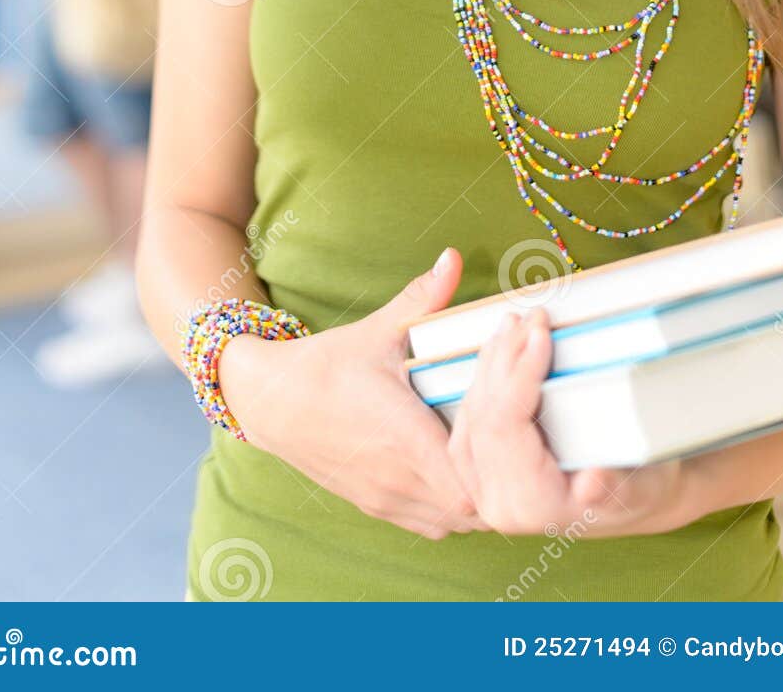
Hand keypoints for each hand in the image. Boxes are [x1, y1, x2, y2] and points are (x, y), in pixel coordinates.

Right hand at [218, 248, 483, 539]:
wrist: (269, 401)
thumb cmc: (325, 365)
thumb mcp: (377, 329)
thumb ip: (422, 298)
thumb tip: (454, 257)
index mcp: (403, 436)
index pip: (468, 484)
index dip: (497, 466)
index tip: (510, 434)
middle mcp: (397, 478)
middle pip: (472, 511)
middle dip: (498, 484)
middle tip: (513, 445)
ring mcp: (385, 498)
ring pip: (453, 524)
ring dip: (477, 501)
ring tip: (490, 460)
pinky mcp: (375, 506)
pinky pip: (430, 525)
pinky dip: (450, 510)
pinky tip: (456, 474)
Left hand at [448, 307, 693, 538]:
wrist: (636, 502)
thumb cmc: (641, 489)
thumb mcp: (639, 488)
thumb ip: (613, 488)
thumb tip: (593, 481)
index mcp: (533, 505)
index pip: (505, 428)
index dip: (518, 375)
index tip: (541, 333)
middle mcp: (500, 503)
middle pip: (482, 416)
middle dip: (505, 358)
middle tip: (533, 317)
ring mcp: (485, 489)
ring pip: (471, 414)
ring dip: (490, 363)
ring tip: (514, 323)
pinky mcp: (482, 473)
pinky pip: (470, 419)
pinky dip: (483, 380)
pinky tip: (499, 349)